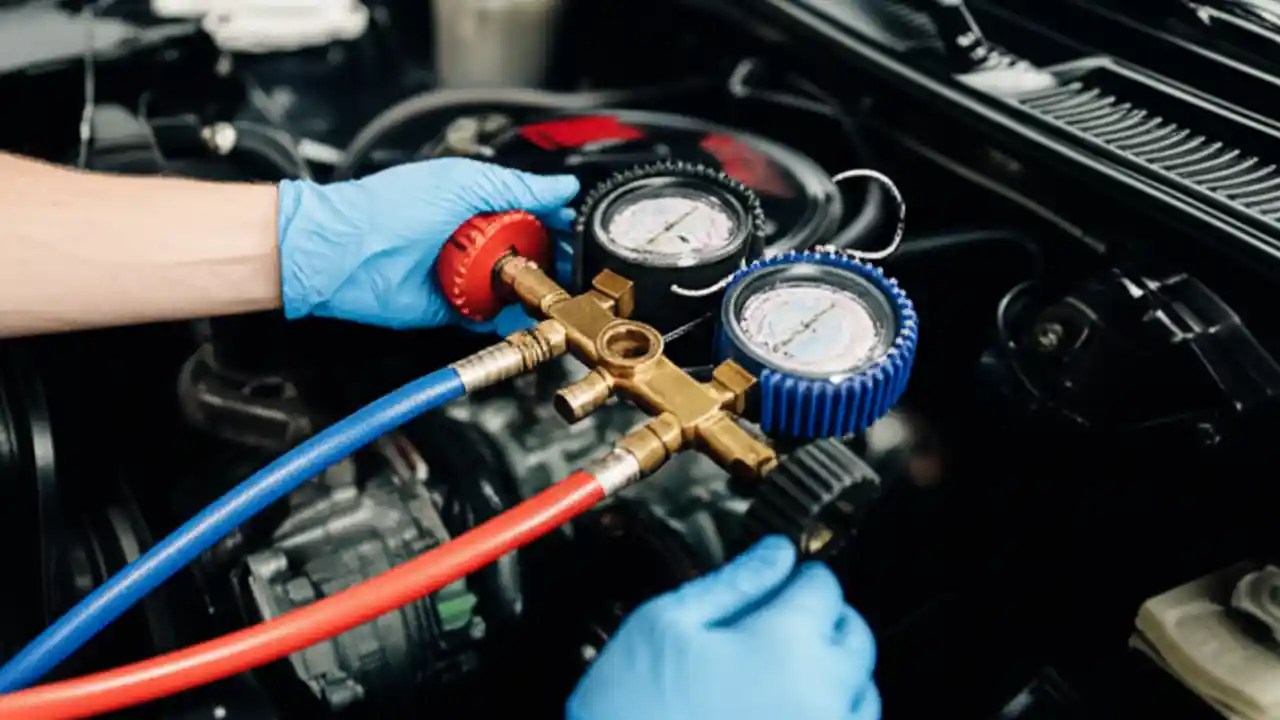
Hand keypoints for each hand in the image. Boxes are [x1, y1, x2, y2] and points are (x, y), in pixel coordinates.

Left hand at [277, 158, 578, 329]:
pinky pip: (486, 318)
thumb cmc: (388, 208)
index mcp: (475, 203)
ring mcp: (460, 275)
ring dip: (529, 293)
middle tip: (567, 268)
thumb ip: (517, 187)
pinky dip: (502, 320)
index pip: (530, 214)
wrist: (345, 253)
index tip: (575, 234)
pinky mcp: (449, 308)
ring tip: (547, 294)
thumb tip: (564, 188)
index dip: (555, 224)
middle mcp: (470, 240)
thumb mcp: (463, 182)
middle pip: (526, 255)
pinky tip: (516, 315)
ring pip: (510, 289)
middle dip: (548, 262)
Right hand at [566, 536, 879, 719]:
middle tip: (775, 621)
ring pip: (862, 688)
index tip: (776, 580)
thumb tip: (775, 552)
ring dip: (832, 670)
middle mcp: (823, 694)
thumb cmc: (631, 713)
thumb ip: (732, 581)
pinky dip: (832, 713)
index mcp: (786, 644)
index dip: (795, 574)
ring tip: (778, 672)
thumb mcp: (666, 623)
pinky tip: (784, 710)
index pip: (823, 583)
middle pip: (854, 633)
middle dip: (821, 618)